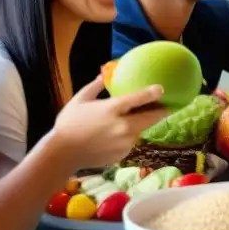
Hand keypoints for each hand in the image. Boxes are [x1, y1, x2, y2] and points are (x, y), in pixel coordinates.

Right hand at [45, 75, 170, 169]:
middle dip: (162, 111)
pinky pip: (130, 142)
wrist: (62, 154)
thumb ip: (95, 86)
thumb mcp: (79, 100)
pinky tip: (115, 136)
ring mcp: (125, 142)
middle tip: (166, 106)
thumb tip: (104, 75)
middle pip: (152, 117)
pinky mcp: (123, 153)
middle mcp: (123, 126)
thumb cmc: (68, 124)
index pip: (140, 98)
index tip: (162, 88)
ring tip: (132, 120)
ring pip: (141, 130)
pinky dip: (127, 138)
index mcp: (113, 109)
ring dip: (140, 125)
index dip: (154, 92)